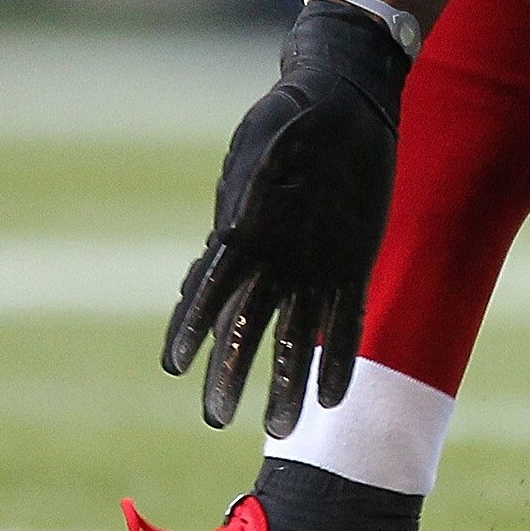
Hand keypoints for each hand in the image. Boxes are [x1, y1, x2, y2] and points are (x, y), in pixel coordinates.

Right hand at [162, 0, 410, 436]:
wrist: (348, 100)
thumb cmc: (295, 114)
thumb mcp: (268, 138)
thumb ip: (251, 183)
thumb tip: (228, 232)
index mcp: (242, 236)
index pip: (208, 293)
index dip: (190, 328)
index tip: (175, 365)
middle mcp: (274, 263)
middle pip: (246, 330)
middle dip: (230, 374)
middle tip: (216, 419)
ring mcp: (314, 270)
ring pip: (296, 340)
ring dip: (288, 384)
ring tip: (282, 430)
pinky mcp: (354, 268)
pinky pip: (348, 324)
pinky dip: (339, 360)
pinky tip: (334, 399)